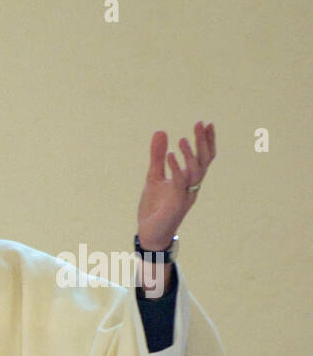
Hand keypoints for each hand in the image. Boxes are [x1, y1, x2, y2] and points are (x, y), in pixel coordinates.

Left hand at [137, 121, 215, 248]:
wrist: (149, 233)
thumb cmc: (155, 206)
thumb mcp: (154, 176)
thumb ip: (158, 156)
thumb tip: (161, 131)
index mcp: (189, 179)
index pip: (204, 157)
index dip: (207, 141)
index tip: (206, 123)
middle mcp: (191, 186)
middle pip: (204, 161)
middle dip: (203, 142)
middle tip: (199, 123)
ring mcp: (185, 195)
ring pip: (196, 172)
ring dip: (190, 154)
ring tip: (182, 139)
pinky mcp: (176, 204)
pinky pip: (179, 183)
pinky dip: (176, 169)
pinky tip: (170, 156)